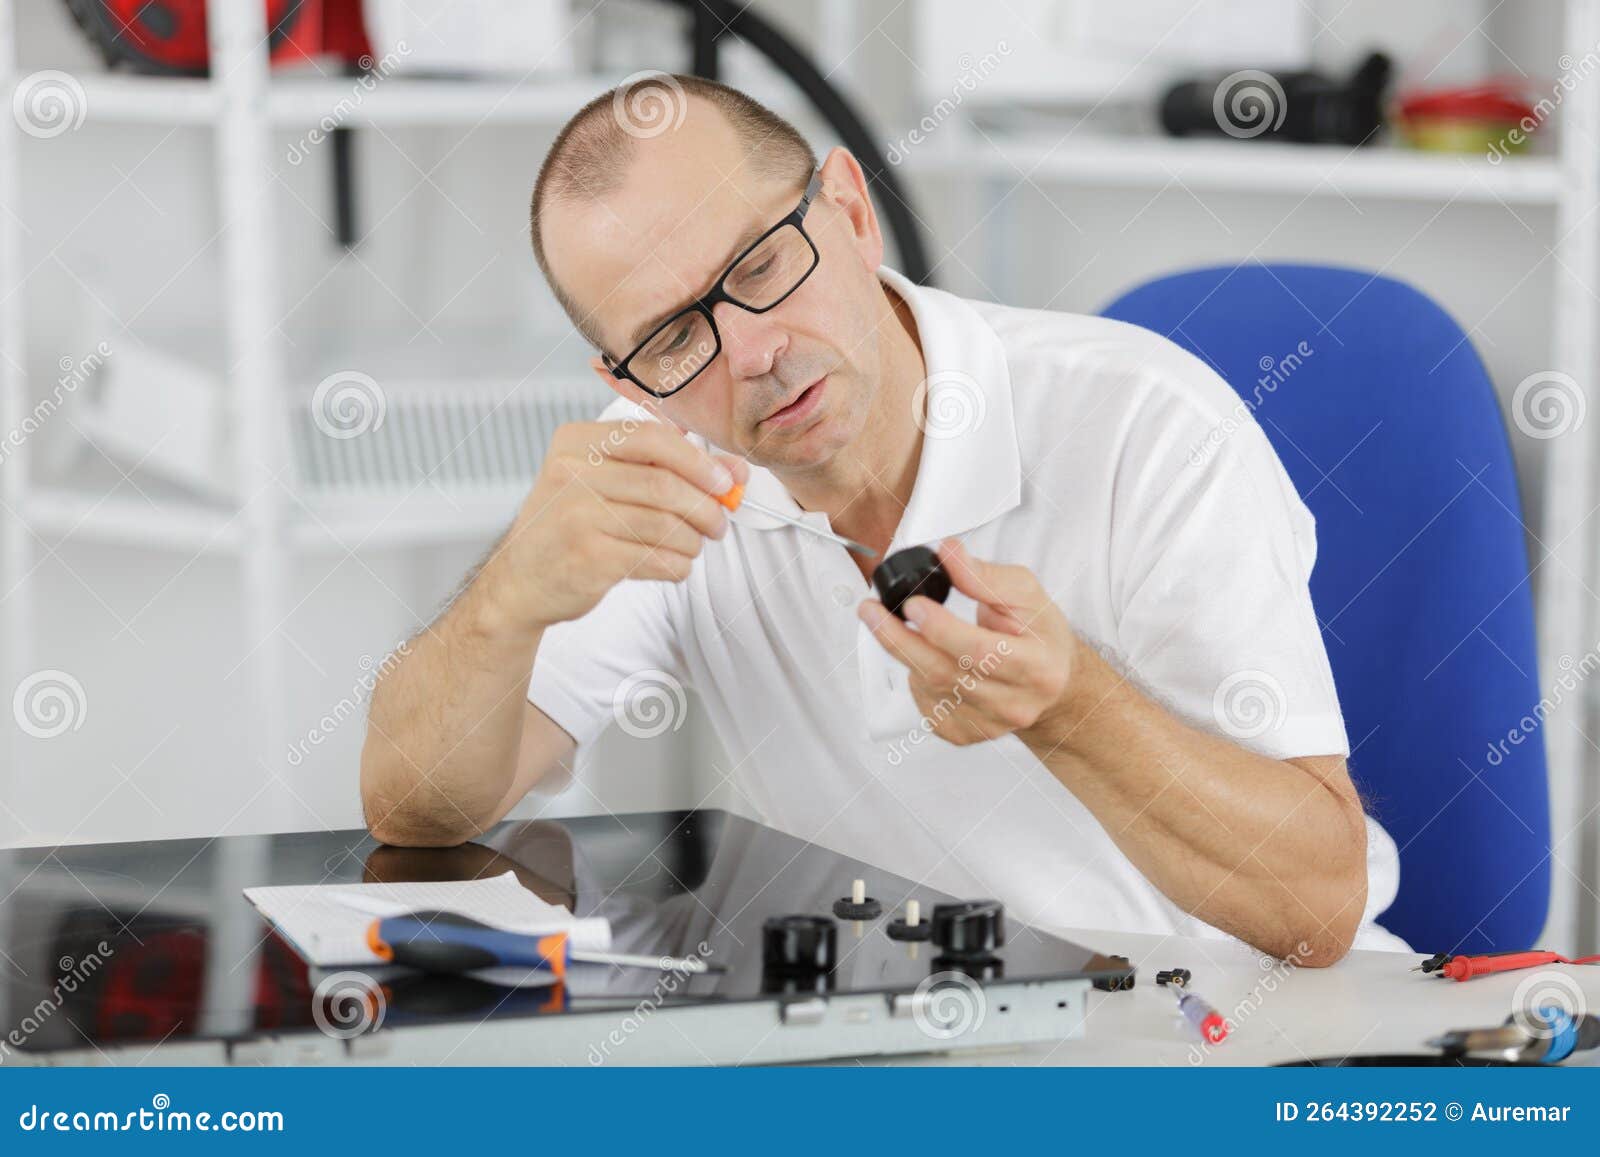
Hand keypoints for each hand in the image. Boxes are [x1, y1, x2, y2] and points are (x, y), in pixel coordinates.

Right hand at [486, 420, 747, 630]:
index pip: (652, 438)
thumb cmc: (571, 527)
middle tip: (719, 523)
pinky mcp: (588, 557)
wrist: (521, 581)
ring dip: (692, 540)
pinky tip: (674, 565)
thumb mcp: (607, 482)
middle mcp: (571, 473)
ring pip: (664, 524)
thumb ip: (667, 468)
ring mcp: (576, 516)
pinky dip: (677, 565)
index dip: (698, 461)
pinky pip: (655, 558)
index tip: (724, 482)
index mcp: (576, 442)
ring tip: (693, 546)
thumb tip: (735, 471)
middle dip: (705, 507)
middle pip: (664, 485)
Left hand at [858, 539, 1085, 748]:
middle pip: (943, 673)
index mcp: (1037, 667)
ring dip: (906, 653)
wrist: (1051, 681)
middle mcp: (1015, 704)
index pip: (980, 652)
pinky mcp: (965, 734)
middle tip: (872, 611)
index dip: (941, 628)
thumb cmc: (1040, 636)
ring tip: (901, 626)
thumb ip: (984, 575)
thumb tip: (948, 553)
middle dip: (898, 638)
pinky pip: (925, 706)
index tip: (913, 604)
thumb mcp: (1026, 594)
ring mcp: (988, 724)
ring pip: (928, 688)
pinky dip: (915, 677)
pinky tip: (926, 658)